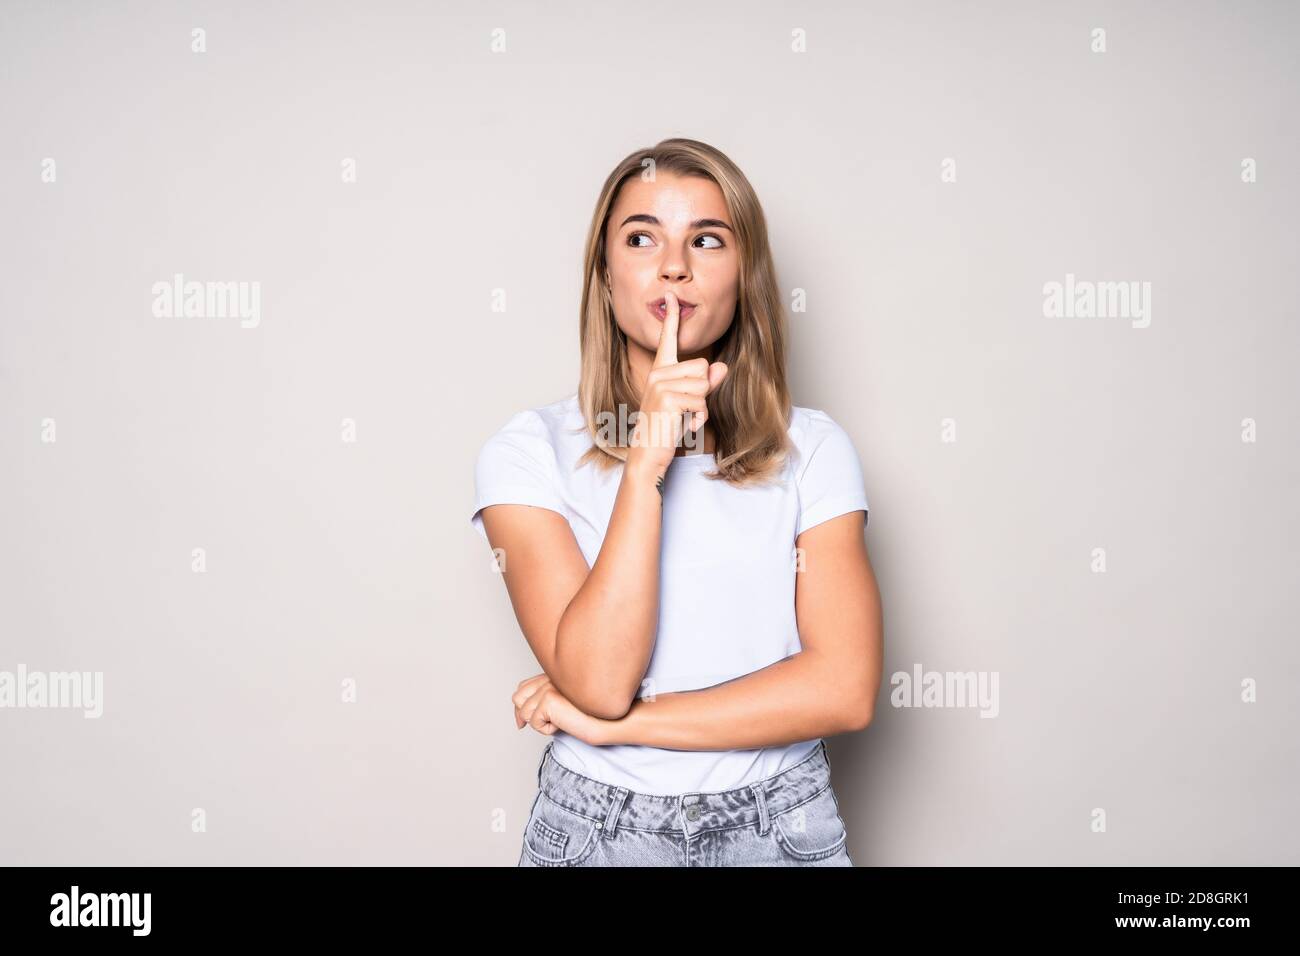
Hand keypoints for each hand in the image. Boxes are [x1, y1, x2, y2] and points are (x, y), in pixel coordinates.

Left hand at [513, 673, 610, 745]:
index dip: (522, 706)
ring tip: (562, 720)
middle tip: (551, 720)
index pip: (522, 688)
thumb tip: (518, 723)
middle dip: (527, 714)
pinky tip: (565, 723)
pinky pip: (535, 723)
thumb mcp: (562, 710)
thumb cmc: (590, 717)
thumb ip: (542, 706)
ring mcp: (549, 686)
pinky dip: (548, 729)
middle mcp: (550, 677)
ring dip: (541, 723)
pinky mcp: (549, 698)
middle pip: (517, 699)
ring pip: (524, 713)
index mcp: (553, 675)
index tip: (531, 720)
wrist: (609, 721)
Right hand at [627, 290, 727, 473]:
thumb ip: (706, 384)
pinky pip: (701, 401)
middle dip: (703, 391)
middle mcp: (658, 374)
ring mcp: (660, 385)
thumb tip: (722, 367)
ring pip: (704, 384)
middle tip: (685, 410)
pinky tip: (683, 426)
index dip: (672, 318)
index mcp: (660, 371)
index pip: (668, 340)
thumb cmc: (667, 429)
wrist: (648, 455)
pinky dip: (699, 417)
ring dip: (702, 406)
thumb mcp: (689, 404)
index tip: (671, 296)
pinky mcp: (667, 398)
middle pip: (703, 367)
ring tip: (683, 418)